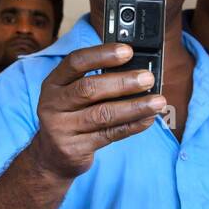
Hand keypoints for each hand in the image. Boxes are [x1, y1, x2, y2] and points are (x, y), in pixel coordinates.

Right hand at [30, 43, 165, 178]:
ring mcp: (61, 128)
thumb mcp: (72, 95)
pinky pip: (109, 135)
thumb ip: (97, 82)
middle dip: (122, 82)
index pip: (76, 62)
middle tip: (148, 78)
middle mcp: (53, 104)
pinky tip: (147, 119)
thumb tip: (136, 71)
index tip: (127, 51)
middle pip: (89, 89)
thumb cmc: (71, 118)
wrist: (52, 157)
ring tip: (157, 101)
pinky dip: (132, 126)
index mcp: (53, 83)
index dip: (102, 54)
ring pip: (102, 114)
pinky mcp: (73, 148)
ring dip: (134, 107)